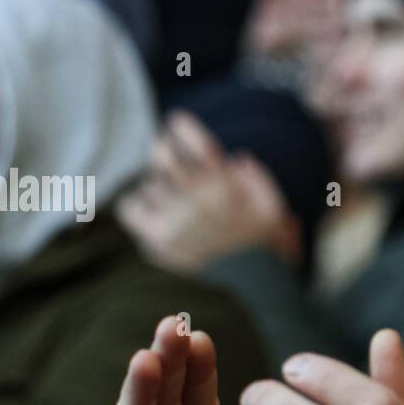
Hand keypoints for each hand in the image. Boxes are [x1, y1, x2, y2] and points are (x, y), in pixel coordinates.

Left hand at [118, 111, 301, 272]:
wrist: (246, 284)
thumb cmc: (258, 244)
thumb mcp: (271, 206)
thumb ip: (256, 178)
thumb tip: (237, 160)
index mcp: (225, 185)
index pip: (198, 143)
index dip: (184, 128)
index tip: (177, 120)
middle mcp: (197, 197)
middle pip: (161, 153)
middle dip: (161, 150)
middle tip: (163, 153)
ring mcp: (175, 216)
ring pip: (149, 182)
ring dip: (157, 186)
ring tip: (169, 199)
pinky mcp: (157, 236)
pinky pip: (132, 206)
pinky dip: (137, 206)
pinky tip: (149, 211)